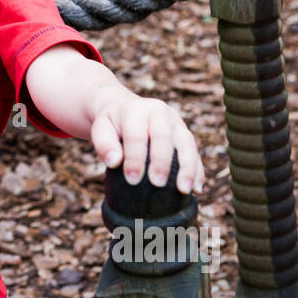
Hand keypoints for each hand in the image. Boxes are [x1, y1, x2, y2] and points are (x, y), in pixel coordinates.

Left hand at [88, 84, 204, 194]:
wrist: (123, 107)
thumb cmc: (111, 124)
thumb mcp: (100, 128)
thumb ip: (103, 144)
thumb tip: (114, 161)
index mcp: (136, 110)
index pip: (136, 135)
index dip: (135, 158)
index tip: (132, 180)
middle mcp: (159, 112)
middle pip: (164, 136)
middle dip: (162, 161)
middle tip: (157, 184)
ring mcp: (175, 122)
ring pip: (186, 142)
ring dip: (188, 167)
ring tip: (185, 190)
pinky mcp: (184, 133)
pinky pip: (195, 151)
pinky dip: (197, 170)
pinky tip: (196, 188)